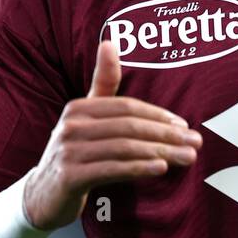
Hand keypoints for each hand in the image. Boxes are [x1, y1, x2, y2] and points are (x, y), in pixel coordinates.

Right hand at [23, 40, 200, 229]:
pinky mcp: (69, 177)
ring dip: (161, 152)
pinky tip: (161, 168)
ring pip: (124, 147)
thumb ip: (103, 84)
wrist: (43, 195)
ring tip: (187, 157)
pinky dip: (139, 168)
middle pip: (129, 126)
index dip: (158, 115)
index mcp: (78, 108)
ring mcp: (68, 152)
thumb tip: (109, 41)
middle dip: (166, 134)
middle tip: (195, 143)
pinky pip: (111, 170)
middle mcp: (71, 126)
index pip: (127, 107)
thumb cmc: (76, 152)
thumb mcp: (87, 117)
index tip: (185, 125)